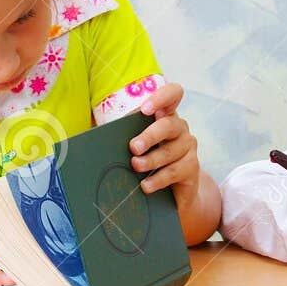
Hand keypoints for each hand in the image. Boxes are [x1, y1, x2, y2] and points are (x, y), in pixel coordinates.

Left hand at [129, 82, 199, 207]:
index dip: (162, 97)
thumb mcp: (135, 143)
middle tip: (133, 147)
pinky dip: (158, 179)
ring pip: (169, 151)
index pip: (173, 94)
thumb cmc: (146, 160)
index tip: (145, 109)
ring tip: (135, 166)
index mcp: (165, 115)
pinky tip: (146, 185)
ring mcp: (188, 146)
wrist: (170, 191)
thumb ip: (122, 133)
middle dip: (149, 136)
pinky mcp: (192, 167)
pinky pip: (174, 171)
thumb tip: (94, 132)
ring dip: (150, 160)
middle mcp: (180, 127)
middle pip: (168, 125)